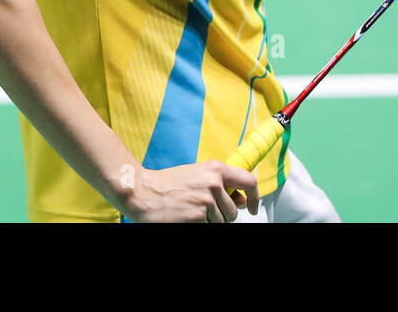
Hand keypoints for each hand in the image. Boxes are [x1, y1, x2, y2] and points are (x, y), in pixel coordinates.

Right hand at [122, 160, 259, 222]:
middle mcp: (214, 183)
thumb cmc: (168, 184)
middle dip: (222, 216)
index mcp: (216, 169)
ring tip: (190, 211)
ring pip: (221, 223)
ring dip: (209, 222)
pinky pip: (209, 228)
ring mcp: (206, 202)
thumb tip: (240, 199)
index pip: (249, 182)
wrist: (143, 192)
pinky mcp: (197, 218)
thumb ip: (220, 184)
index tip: (251, 208)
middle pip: (233, 212)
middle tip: (201, 209)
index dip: (254, 198)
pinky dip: (199, 226)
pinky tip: (185, 218)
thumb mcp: (198, 175)